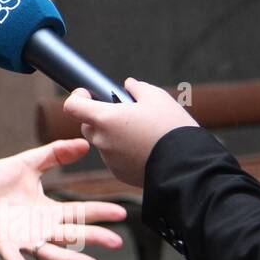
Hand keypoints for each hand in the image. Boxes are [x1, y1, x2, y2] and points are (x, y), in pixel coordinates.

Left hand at [0, 138, 127, 259]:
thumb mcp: (27, 164)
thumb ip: (54, 155)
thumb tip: (84, 143)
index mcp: (48, 212)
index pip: (79, 213)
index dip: (99, 213)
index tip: (121, 212)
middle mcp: (39, 229)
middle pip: (71, 235)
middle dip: (93, 238)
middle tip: (116, 242)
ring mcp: (21, 239)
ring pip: (49, 252)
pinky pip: (11, 256)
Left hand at [63, 78, 197, 187]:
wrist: (187, 166)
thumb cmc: (171, 129)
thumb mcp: (158, 98)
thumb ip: (137, 88)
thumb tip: (128, 86)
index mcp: (105, 119)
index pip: (72, 106)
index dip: (78, 97)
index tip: (88, 93)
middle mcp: (102, 140)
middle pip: (88, 125)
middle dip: (100, 117)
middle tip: (125, 114)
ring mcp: (109, 159)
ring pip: (103, 142)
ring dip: (114, 135)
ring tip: (142, 133)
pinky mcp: (120, 173)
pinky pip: (115, 158)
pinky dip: (124, 152)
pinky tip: (145, 149)